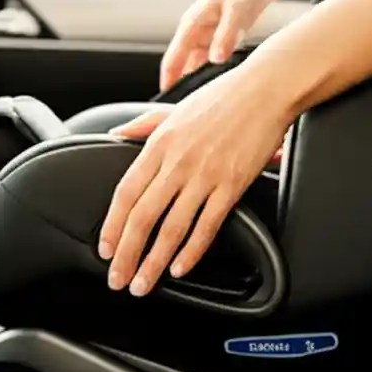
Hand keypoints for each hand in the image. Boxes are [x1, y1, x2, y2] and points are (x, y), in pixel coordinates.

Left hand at [100, 64, 292, 296]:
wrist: (266, 89)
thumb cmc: (223, 96)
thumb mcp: (174, 107)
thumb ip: (143, 125)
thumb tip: (116, 134)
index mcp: (159, 143)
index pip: (125, 193)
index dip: (112, 226)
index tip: (105, 248)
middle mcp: (177, 162)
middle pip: (142, 217)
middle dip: (126, 254)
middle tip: (118, 279)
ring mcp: (205, 175)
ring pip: (171, 228)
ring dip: (154, 262)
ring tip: (144, 283)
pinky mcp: (232, 185)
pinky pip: (207, 226)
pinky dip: (191, 251)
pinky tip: (179, 267)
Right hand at [160, 0, 285, 90]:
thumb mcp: (237, 9)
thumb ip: (226, 35)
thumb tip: (215, 60)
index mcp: (193, 23)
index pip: (173, 58)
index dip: (168, 80)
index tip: (166, 102)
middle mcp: (199, 30)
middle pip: (186, 65)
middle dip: (185, 86)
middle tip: (190, 110)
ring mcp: (213, 33)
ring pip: (203, 63)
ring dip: (204, 79)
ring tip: (209, 102)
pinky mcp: (228, 33)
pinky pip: (219, 58)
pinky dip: (221, 71)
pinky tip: (229, 84)